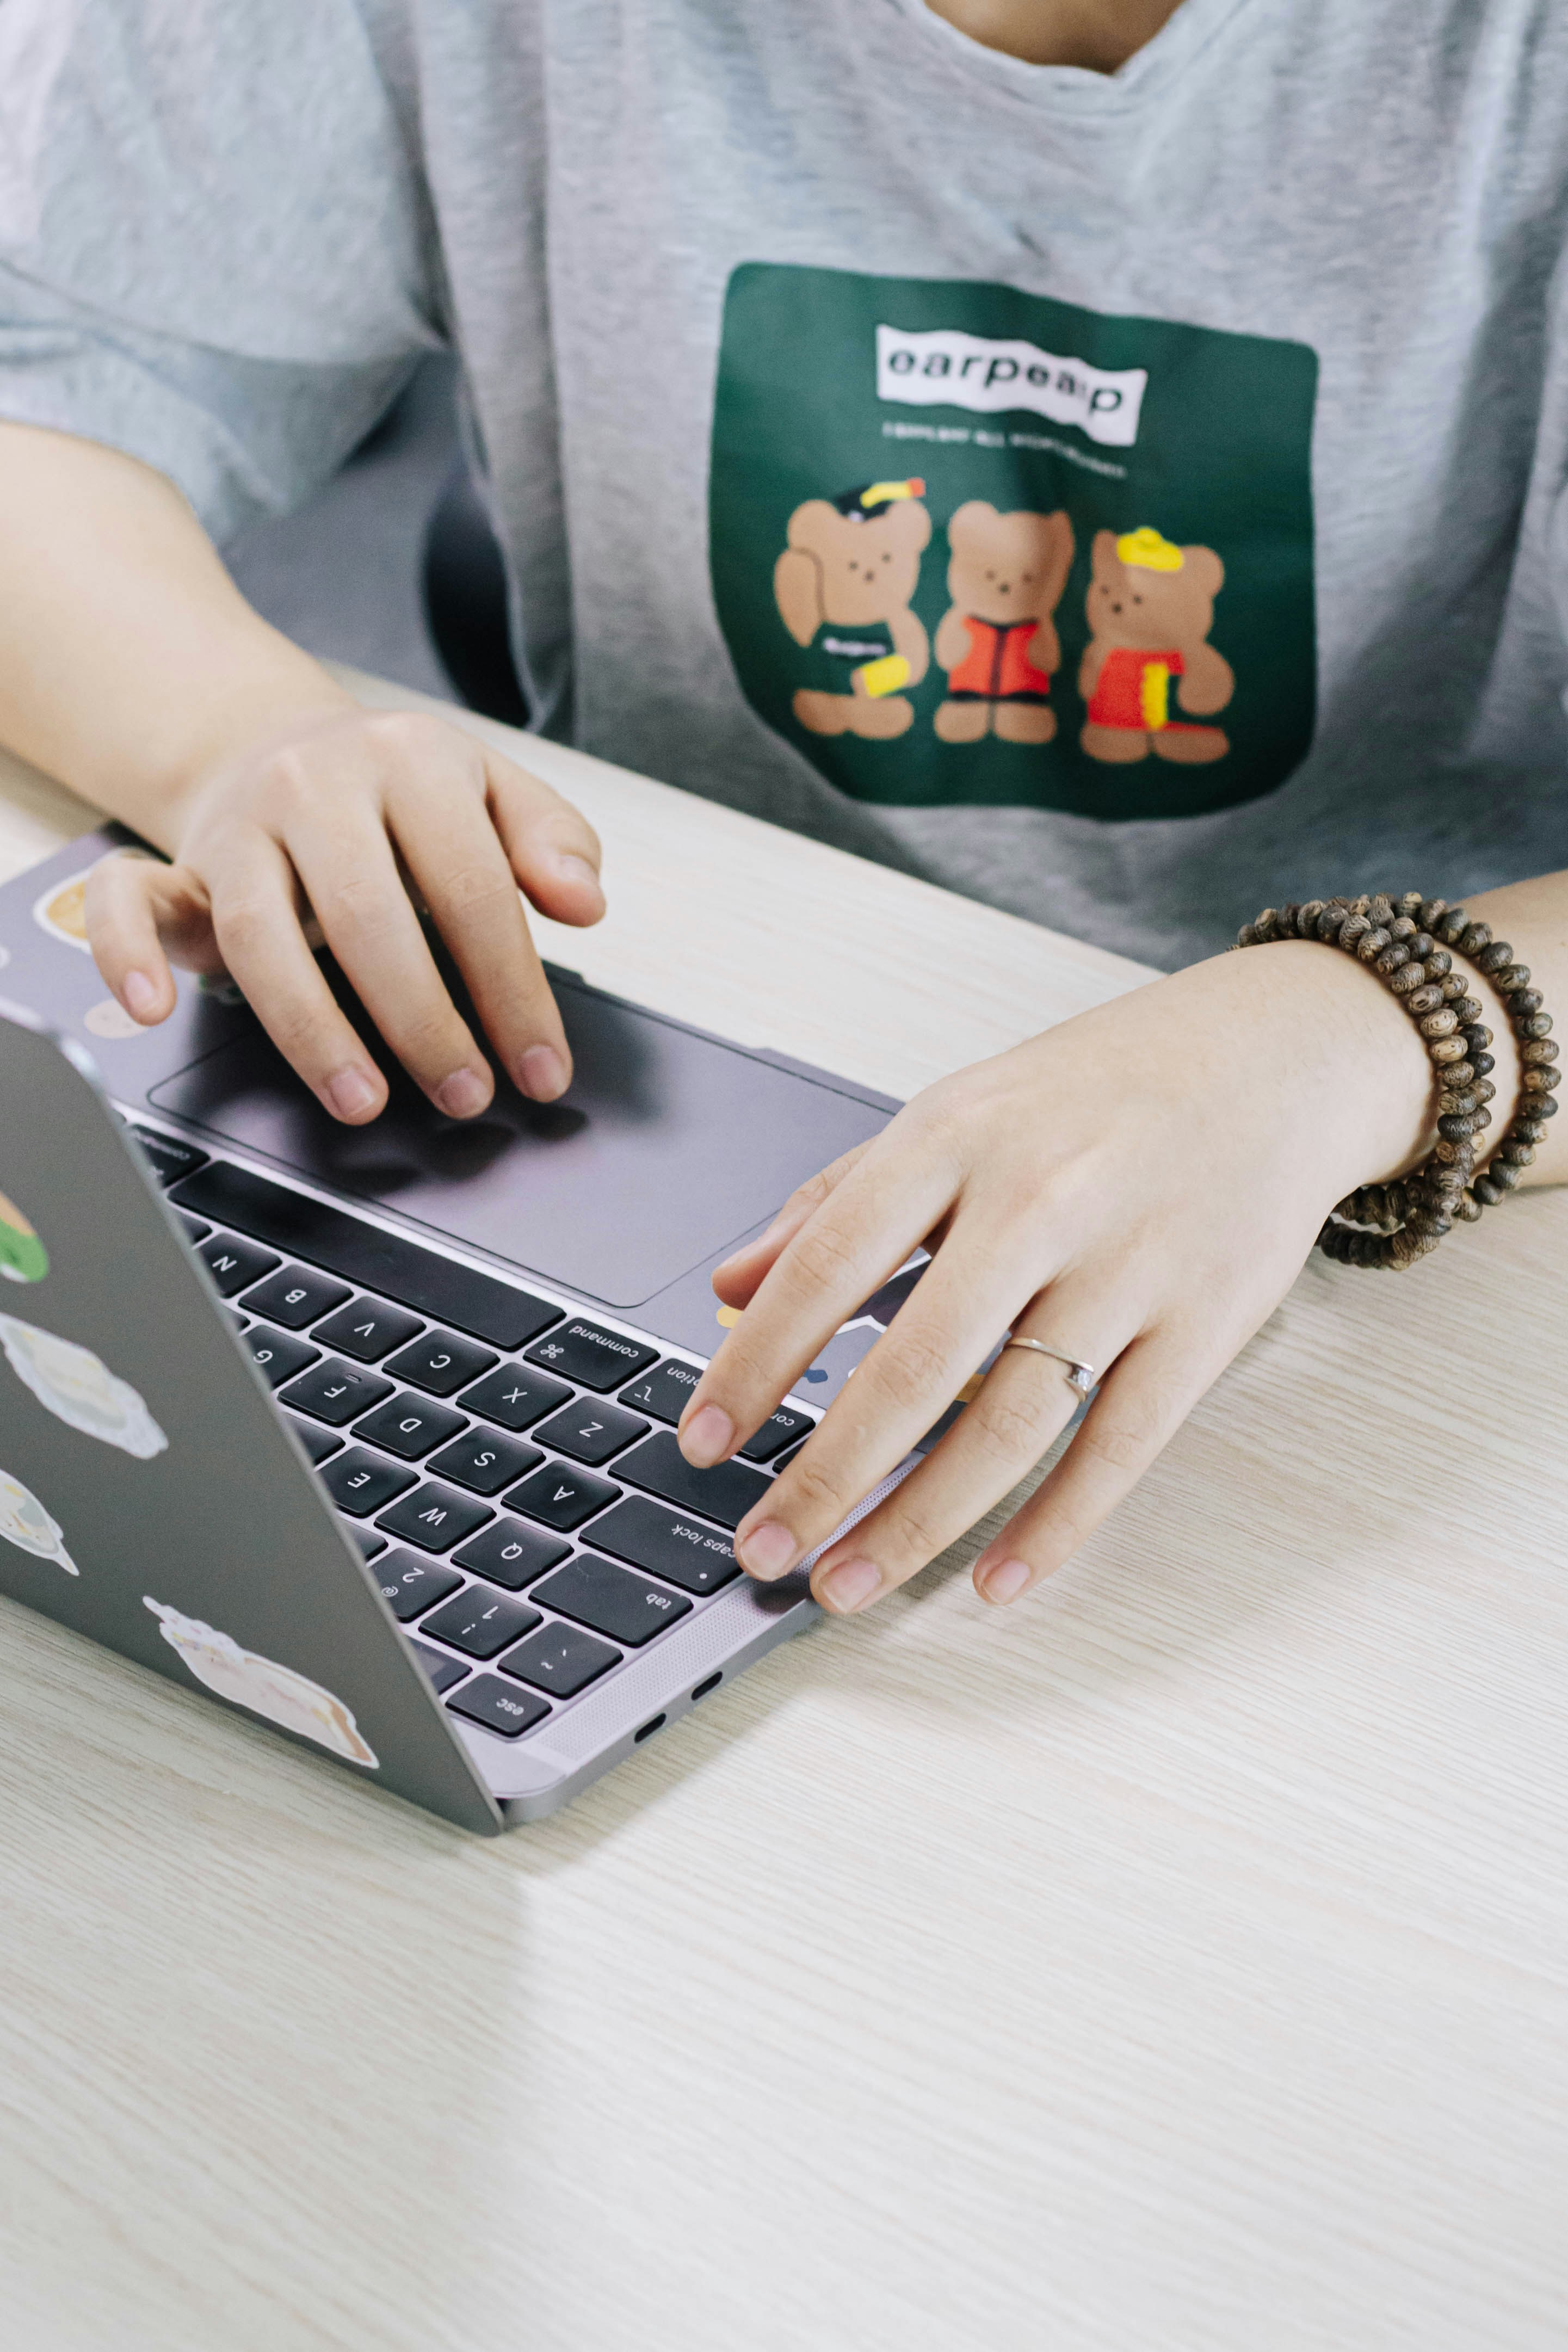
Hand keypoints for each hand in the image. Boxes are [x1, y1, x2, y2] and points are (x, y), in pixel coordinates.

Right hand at [84, 703, 604, 1121]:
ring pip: (263, 933)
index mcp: (412, 761)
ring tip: (364, 1101)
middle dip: (425, 1023)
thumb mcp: (494, 793)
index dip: (512, 989)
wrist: (284, 746)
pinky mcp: (177, 863)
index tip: (542, 1068)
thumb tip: (585, 901)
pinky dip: (125, 953)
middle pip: (371, 918)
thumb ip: (552, 842)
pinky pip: (126, 899)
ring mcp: (240, 826)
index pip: (472, 887)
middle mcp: (317, 785)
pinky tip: (155, 1010)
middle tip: (466, 1096)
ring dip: (314, 1031)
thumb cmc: (402, 794)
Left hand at [675, 941, 1434, 1615]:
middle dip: (824, 1476)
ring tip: (848, 1583)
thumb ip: (835, 1200)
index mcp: (956, 1136)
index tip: (701, 1441)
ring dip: (918, 1523)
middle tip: (764, 1548)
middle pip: (912, 1368)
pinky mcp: (1205, 1325)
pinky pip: (1118, 1447)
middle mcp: (1039, 1201)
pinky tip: (993, 1578)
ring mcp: (1129, 1268)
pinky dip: (1054, 1526)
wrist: (1273, 1057)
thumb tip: (730, 1287)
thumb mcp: (954, 1113)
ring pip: (1008, 1425)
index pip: (826, 1265)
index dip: (754, 1366)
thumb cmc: (1099, 1091)